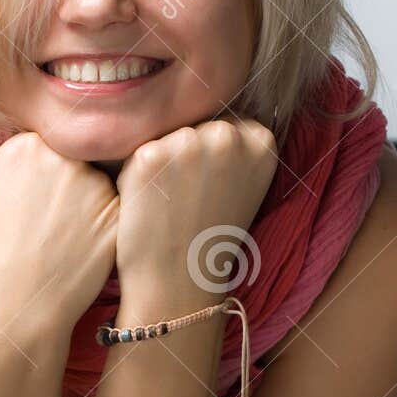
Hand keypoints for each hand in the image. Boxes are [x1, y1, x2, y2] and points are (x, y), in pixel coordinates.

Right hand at [0, 131, 120, 335]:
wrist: (14, 305)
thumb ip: (31, 170)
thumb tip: (61, 161)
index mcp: (22, 146)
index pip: (54, 146)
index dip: (50, 177)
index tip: (41, 201)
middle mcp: (58, 155)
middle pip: (81, 159)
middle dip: (75, 185)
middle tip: (57, 223)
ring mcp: (91, 182)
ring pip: (104, 184)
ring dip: (94, 206)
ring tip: (68, 240)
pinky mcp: (118, 211)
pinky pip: (120, 210)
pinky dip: (108, 228)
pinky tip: (85, 250)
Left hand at [115, 117, 277, 298]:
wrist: (180, 283)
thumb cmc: (210, 237)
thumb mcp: (245, 185)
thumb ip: (238, 147)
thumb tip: (215, 114)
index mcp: (261, 139)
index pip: (228, 123)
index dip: (212, 156)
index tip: (212, 188)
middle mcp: (228, 135)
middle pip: (195, 125)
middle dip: (186, 154)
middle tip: (188, 199)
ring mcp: (188, 143)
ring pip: (166, 135)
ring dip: (160, 161)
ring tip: (169, 203)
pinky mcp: (150, 156)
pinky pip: (136, 151)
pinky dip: (135, 175)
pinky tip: (148, 204)